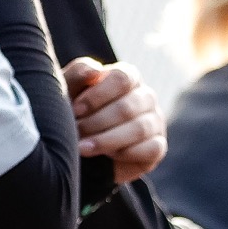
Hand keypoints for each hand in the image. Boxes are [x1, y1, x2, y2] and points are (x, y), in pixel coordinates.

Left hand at [65, 58, 166, 183]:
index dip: (98, 95)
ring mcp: (155, 121)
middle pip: (128, 107)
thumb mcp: (69, 91)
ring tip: (83, 148)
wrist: (80, 149)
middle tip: (76, 132)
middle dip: (97, 122)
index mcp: (127, 77)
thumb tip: (96, 71)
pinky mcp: (158, 147)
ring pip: (139, 129)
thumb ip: (78, 74)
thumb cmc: (75, 113)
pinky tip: (107, 156)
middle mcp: (145, 96)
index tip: (75, 110)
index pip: (122, 78)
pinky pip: (150, 149)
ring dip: (107, 140)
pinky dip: (125, 153)